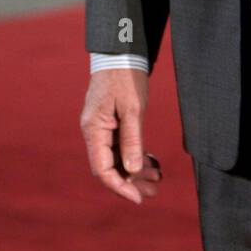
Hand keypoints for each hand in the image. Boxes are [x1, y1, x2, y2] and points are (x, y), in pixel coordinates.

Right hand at [80, 69, 161, 205]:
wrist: (121, 52)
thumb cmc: (125, 78)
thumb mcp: (132, 109)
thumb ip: (132, 140)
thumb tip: (132, 171)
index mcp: (94, 130)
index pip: (102, 169)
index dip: (120, 186)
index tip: (138, 198)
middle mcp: (94, 132)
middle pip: (110, 167)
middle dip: (131, 182)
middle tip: (154, 192)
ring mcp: (101, 128)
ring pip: (117, 158)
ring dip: (135, 171)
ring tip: (157, 180)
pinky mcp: (110, 123)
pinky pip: (120, 146)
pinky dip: (135, 156)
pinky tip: (151, 163)